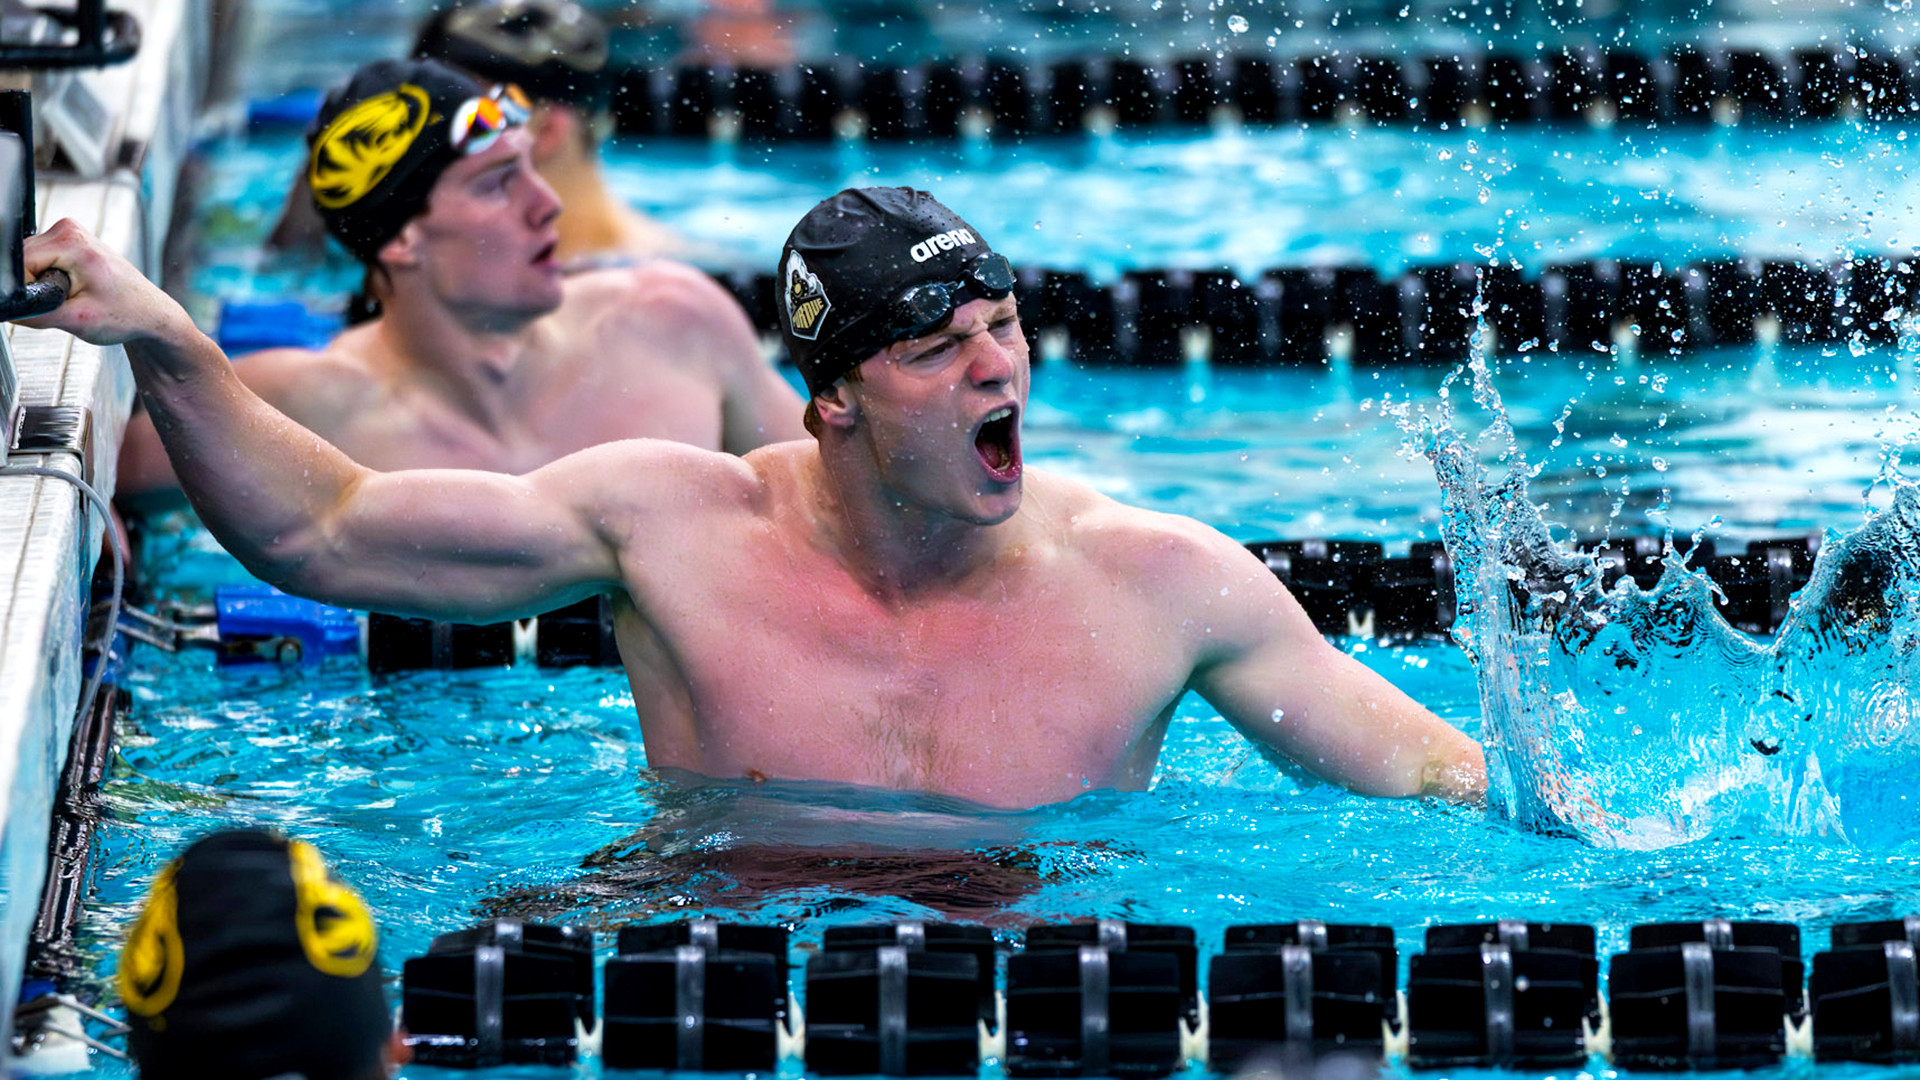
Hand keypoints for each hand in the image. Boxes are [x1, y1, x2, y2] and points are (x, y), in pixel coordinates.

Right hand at [18, 218, 192, 345]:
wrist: (149, 313)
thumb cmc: (126, 315)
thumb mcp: (76, 320)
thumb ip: (34, 313)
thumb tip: (7, 307)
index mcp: (72, 242)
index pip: (18, 264)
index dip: (27, 290)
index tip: (53, 303)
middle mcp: (69, 229)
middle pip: (21, 261)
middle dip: (36, 287)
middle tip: (69, 301)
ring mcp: (69, 232)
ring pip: (27, 261)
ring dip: (42, 283)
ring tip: (74, 294)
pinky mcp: (68, 241)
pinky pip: (39, 260)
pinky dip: (49, 278)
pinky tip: (72, 287)